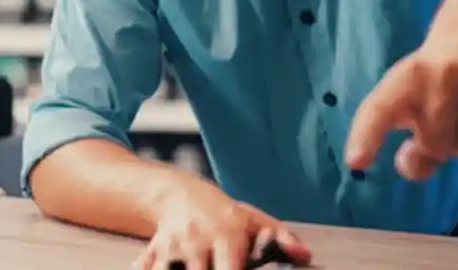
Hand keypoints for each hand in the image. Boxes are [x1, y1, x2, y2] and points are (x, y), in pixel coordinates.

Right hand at [132, 180, 311, 269]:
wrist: (178, 194)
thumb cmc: (223, 213)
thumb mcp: (254, 219)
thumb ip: (281, 237)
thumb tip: (306, 256)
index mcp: (226, 233)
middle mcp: (198, 240)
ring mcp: (172, 247)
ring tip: (194, 269)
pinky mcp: (152, 252)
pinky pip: (151, 269)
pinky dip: (156, 269)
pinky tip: (167, 269)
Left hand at [344, 13, 457, 181]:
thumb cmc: (433, 85)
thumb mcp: (410, 107)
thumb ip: (411, 150)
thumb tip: (420, 164)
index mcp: (403, 80)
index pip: (379, 110)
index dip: (366, 136)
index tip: (356, 161)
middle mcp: (438, 74)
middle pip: (437, 146)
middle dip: (439, 147)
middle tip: (441, 123)